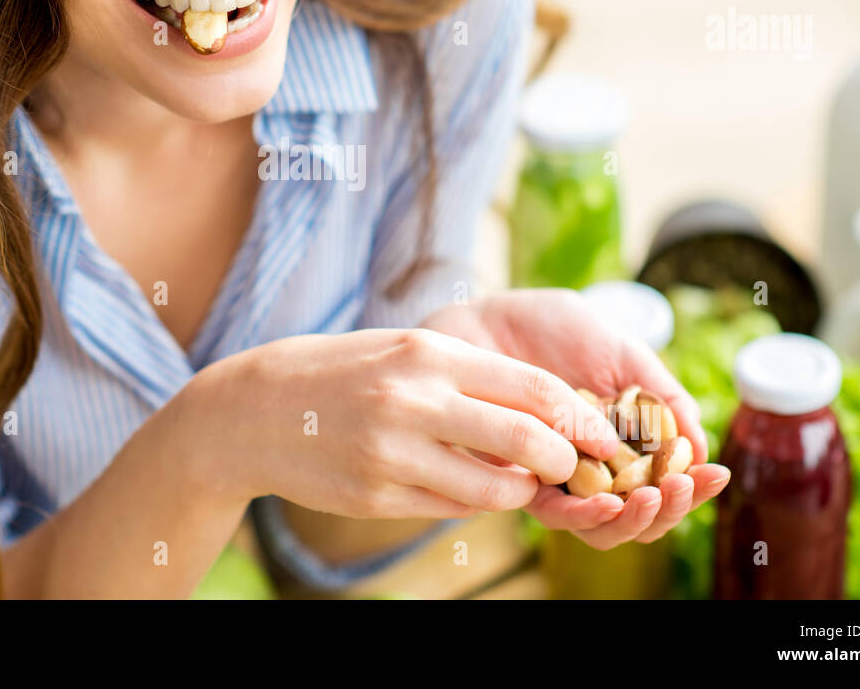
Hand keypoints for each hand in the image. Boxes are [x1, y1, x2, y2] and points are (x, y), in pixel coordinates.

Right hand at [192, 328, 622, 519]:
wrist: (256, 408)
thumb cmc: (343, 370)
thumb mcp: (406, 350)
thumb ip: (468, 377)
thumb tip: (541, 414)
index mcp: (429, 353)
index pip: (533, 388)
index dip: (579, 418)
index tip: (603, 434)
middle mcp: (413, 401)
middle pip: (525, 440)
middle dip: (563, 460)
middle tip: (573, 467)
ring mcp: (392, 453)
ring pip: (492, 488)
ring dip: (519, 490)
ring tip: (520, 481)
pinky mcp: (376, 495)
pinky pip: (448, 509)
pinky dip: (472, 502)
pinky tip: (467, 487)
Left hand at [419, 288, 730, 546]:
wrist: (494, 314)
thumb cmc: (559, 329)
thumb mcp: (624, 354)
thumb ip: (662, 396)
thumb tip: (700, 444)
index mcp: (624, 443)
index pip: (665, 484)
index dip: (695, 487)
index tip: (715, 473)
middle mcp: (592, 469)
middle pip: (638, 516)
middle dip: (668, 510)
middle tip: (681, 488)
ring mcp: (556, 477)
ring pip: (600, 526)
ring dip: (632, 519)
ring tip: (651, 497)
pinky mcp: (518, 480)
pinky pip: (553, 512)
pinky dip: (584, 513)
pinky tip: (606, 500)